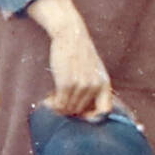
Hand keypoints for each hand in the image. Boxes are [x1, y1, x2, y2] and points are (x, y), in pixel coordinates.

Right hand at [27, 0, 112, 116]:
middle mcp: (96, 87)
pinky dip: (52, 104)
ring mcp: (82, 86)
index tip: (80, 116)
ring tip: (53, 97)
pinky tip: (49, 98)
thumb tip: (83, 112)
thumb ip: (93, 88)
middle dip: (68, 110)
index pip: (105, 112)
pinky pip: (59, 104)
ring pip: (69, 109)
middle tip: (59, 101)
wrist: (71, 36)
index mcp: (105, 84)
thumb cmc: (80, 54)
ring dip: (59, 107)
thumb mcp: (95, 71)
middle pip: (81, 112)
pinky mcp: (67, 84)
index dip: (92, 118)